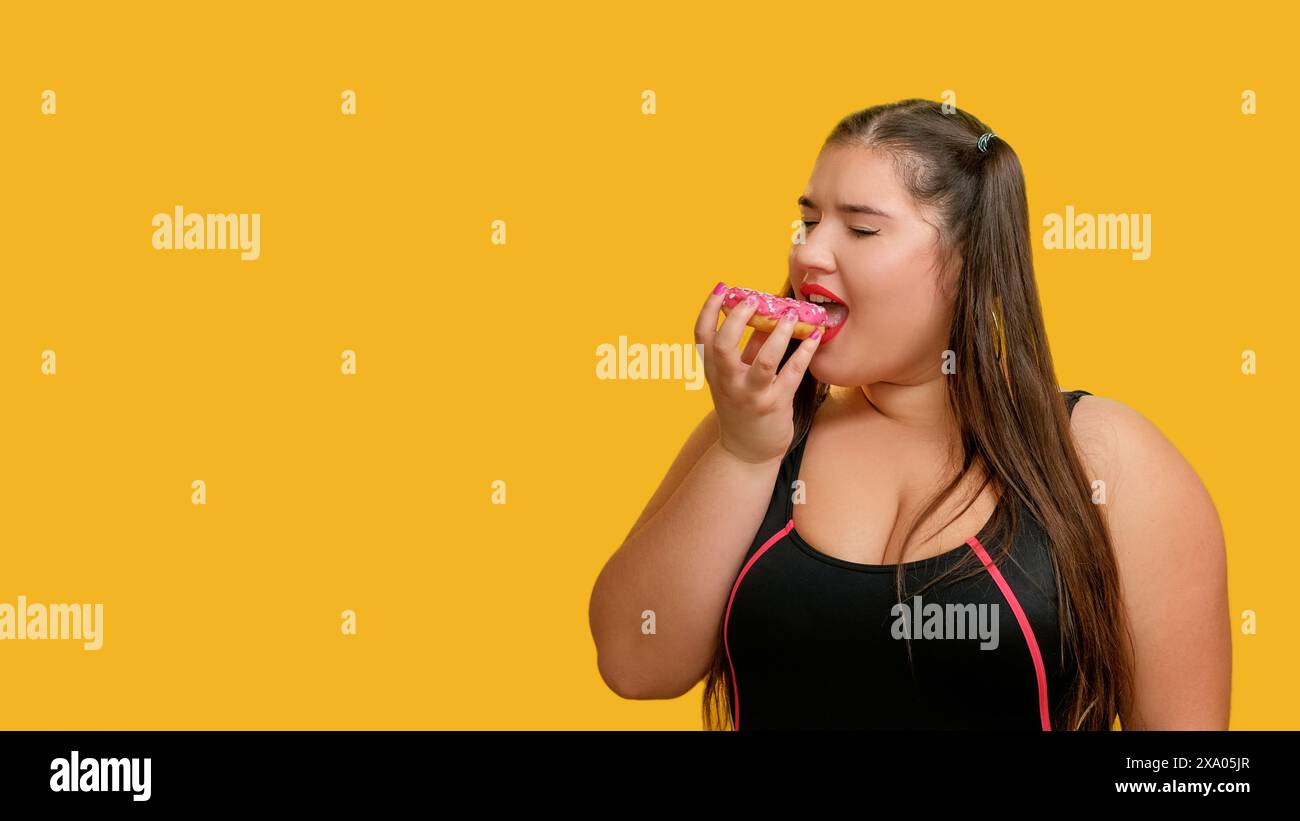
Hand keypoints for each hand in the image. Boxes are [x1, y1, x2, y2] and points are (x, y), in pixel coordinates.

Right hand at [694, 285, 824, 464]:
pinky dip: (805, 353)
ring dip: (779, 335)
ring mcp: (750, 395)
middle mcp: (727, 382)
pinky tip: (816, 336)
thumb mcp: (736, 378)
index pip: (702, 336)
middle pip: (723, 346)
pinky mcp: (774, 405)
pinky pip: (792, 375)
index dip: (708, 309)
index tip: (722, 287)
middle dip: (738, 319)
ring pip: (763, 362)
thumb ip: (748, 349)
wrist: (746, 453)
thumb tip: (768, 317)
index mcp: (713, 371)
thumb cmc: (743, 408)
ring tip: (792, 316)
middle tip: (755, 299)